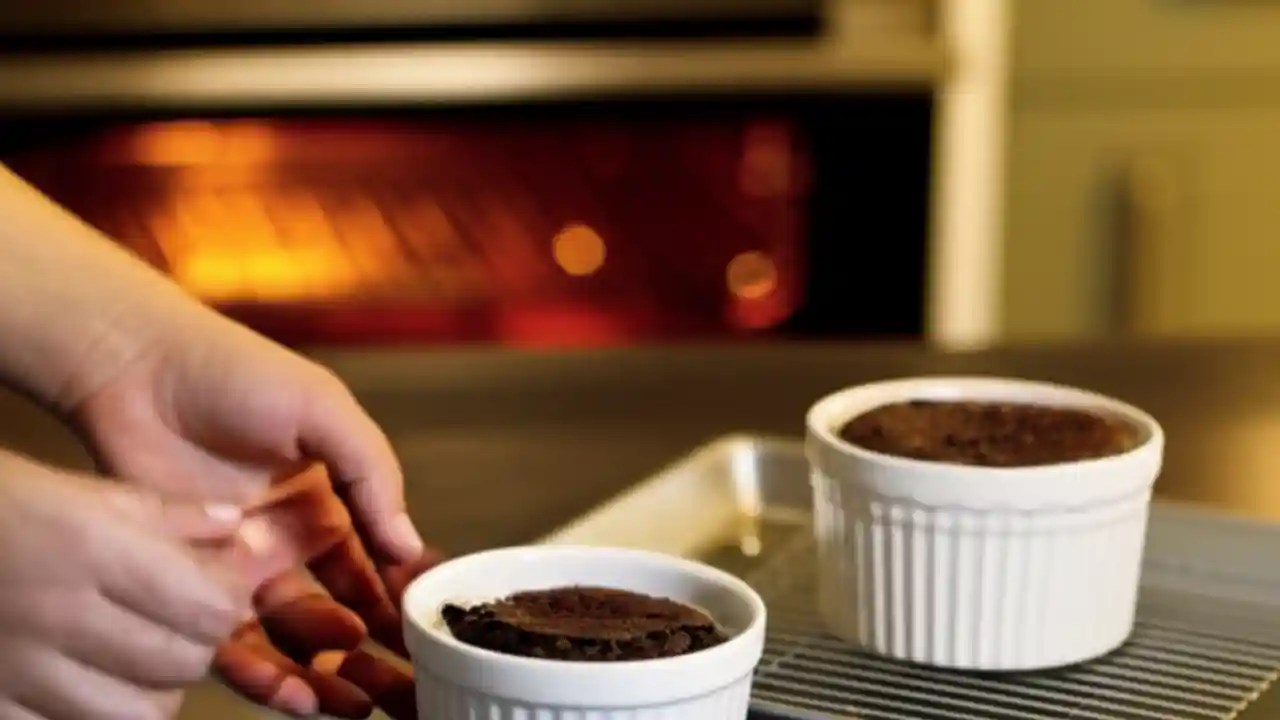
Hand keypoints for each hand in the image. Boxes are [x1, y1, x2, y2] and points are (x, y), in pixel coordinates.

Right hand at [0, 450, 242, 719]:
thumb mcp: (81, 491)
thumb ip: (167, 513)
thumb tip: (240, 528)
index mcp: (91, 550)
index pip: (210, 608)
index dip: (227, 603)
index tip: (217, 589)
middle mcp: (58, 615)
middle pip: (181, 664)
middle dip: (195, 646)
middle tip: (178, 625)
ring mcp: (16, 670)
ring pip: (136, 716)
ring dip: (152, 693)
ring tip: (136, 664)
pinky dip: (91, 719)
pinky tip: (85, 688)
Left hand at [67, 309, 431, 715]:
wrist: (134, 368)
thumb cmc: (233, 371)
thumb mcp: (323, 410)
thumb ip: (372, 473)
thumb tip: (407, 542)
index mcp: (329, 495)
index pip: (375, 557)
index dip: (399, 594)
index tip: (424, 631)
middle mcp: (288, 537)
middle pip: (338, 605)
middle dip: (369, 647)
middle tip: (394, 684)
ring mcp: (239, 562)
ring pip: (289, 631)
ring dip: (322, 669)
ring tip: (349, 703)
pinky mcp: (189, 579)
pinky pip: (228, 636)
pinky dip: (262, 670)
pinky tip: (292, 693)